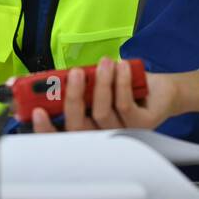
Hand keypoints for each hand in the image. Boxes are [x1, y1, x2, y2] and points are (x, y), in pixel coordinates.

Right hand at [31, 58, 182, 131]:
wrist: (161, 91)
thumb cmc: (123, 87)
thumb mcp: (97, 86)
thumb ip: (79, 86)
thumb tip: (56, 76)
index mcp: (86, 128)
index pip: (60, 135)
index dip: (45, 128)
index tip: (37, 112)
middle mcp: (100, 136)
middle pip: (78, 126)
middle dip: (73, 97)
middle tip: (75, 74)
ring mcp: (121, 134)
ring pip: (102, 113)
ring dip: (102, 84)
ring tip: (105, 62)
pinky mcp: (141, 126)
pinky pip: (125, 105)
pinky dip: (121, 83)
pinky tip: (121, 67)